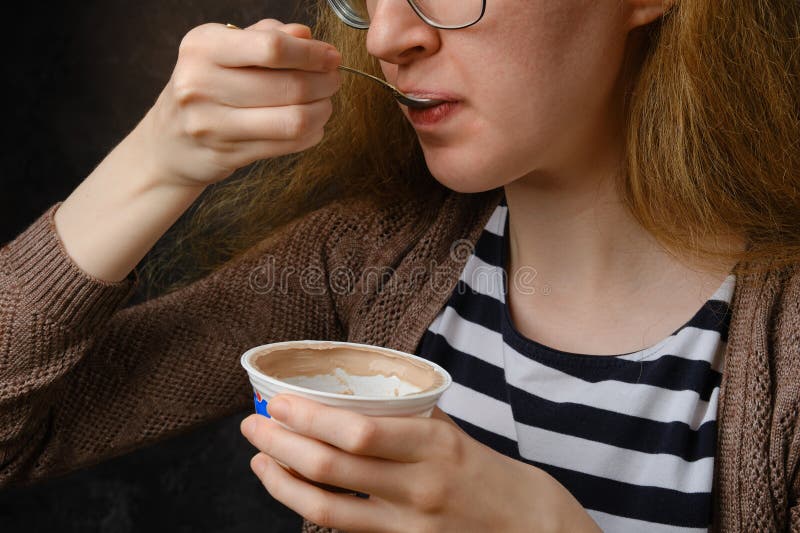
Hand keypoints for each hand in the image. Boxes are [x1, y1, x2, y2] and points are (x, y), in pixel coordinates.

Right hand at [140, 19, 341, 188]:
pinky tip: (312, 125)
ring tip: (326, 103)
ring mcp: (213, 124)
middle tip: (334, 80)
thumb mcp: (224, 51)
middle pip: (289, 85)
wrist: (169, 141)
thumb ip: (265, 37)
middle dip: (325, 82)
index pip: (271, 47)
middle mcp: (201, 84)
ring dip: (322, 110)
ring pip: (294, 120)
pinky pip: (287, 145)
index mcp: (203, 47)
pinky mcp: (228, 154)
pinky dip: (311, 134)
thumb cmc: (205, 86)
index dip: (311, 53)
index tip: (331, 57)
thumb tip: (306, 35)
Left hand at [240, 394, 600, 532]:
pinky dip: (308, 507)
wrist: (525, 523)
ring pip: (326, 508)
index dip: (308, 418)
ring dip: (281, 482)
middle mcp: (418, 486)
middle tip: (252, 426)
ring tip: (258, 460)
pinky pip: (342, 529)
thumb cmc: (481, 468)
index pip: (357, 431)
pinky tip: (291, 490)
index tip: (276, 402)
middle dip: (280, 445)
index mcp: (432, 444)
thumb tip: (342, 402)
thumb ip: (400, 419)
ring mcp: (408, 525)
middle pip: (331, 468)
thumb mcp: (447, 431)